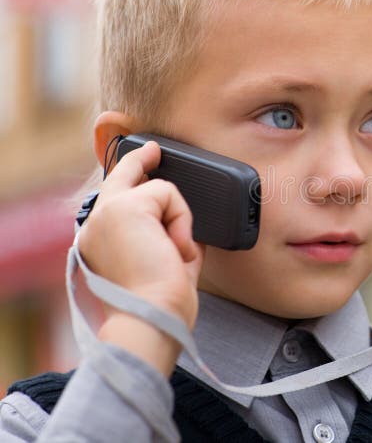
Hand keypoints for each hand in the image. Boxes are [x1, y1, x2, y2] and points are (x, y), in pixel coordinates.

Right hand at [78, 140, 204, 373]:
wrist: (151, 316)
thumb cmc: (160, 302)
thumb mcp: (162, 264)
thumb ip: (165, 239)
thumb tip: (179, 226)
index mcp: (99, 243)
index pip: (112, 201)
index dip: (128, 177)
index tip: (142, 162)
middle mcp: (95, 226)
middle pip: (119, 176)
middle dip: (138, 158)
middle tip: (155, 149)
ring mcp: (106, 213)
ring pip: (157, 189)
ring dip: (178, 220)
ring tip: (175, 252)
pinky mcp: (124, 207)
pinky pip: (168, 194)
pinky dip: (181, 219)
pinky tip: (174, 246)